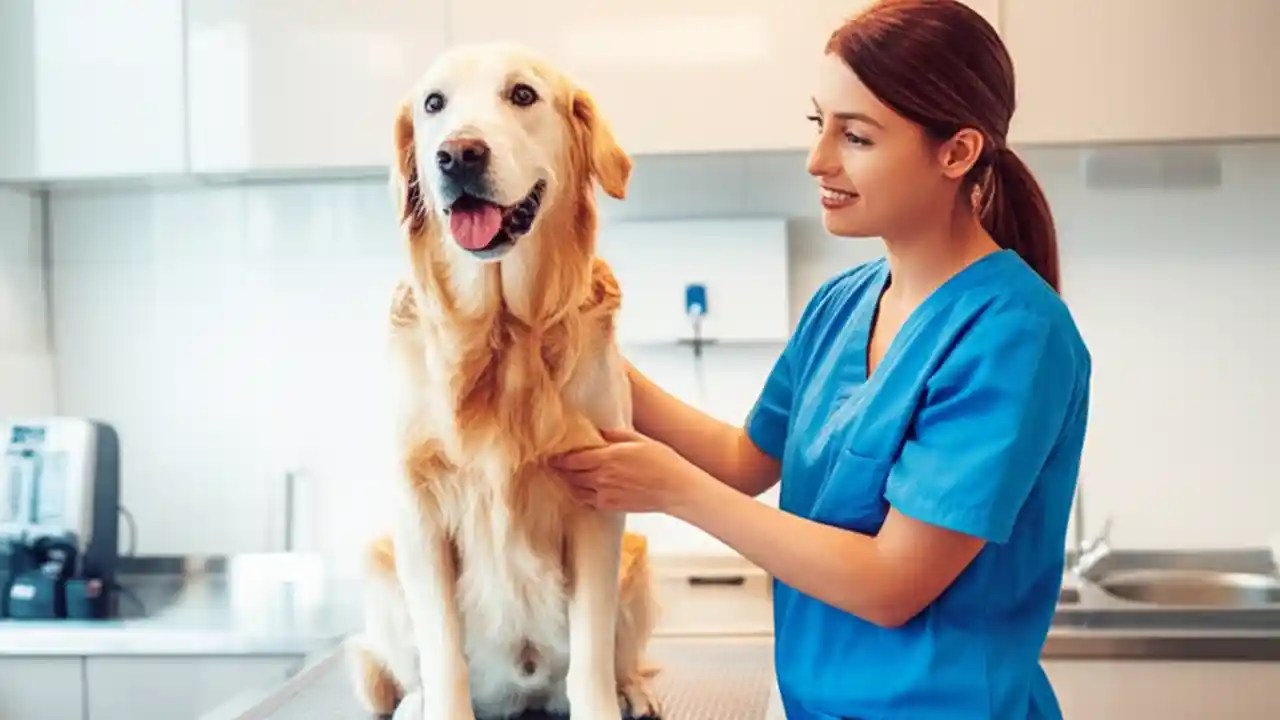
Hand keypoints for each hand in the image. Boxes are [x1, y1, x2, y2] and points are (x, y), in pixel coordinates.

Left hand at [551, 428, 703, 513]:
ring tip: (562, 476)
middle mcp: (602, 477)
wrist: (676, 489)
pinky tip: (579, 489)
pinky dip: (580, 494)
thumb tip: (599, 432)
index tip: (551, 454)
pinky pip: (587, 501)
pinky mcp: (611, 506)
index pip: (572, 459)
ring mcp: (605, 494)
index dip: (559, 458)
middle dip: (560, 470)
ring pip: (576, 489)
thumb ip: (616, 435)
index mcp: (608, 458)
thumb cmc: (662, 460)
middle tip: (551, 465)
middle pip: (570, 475)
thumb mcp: (640, 439)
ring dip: (568, 482)